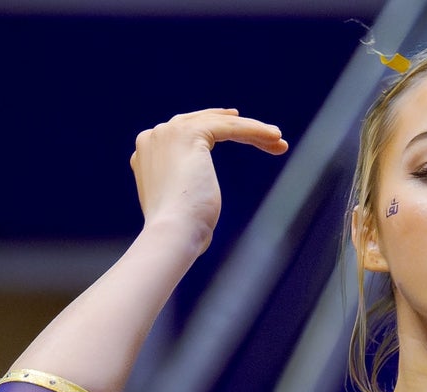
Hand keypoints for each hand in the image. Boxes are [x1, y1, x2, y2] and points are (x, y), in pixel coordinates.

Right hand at [130, 108, 287, 253]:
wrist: (173, 233)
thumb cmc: (183, 232)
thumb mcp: (185, 209)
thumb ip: (187, 196)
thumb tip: (199, 203)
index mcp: (148, 155)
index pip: (185, 133)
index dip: (214, 129)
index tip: (239, 130)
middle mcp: (153, 138)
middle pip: (202, 122)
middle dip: (237, 126)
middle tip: (264, 131)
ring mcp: (168, 133)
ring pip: (218, 123)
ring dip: (252, 129)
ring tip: (278, 139)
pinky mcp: (188, 135)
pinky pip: (228, 127)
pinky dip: (253, 130)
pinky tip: (274, 138)